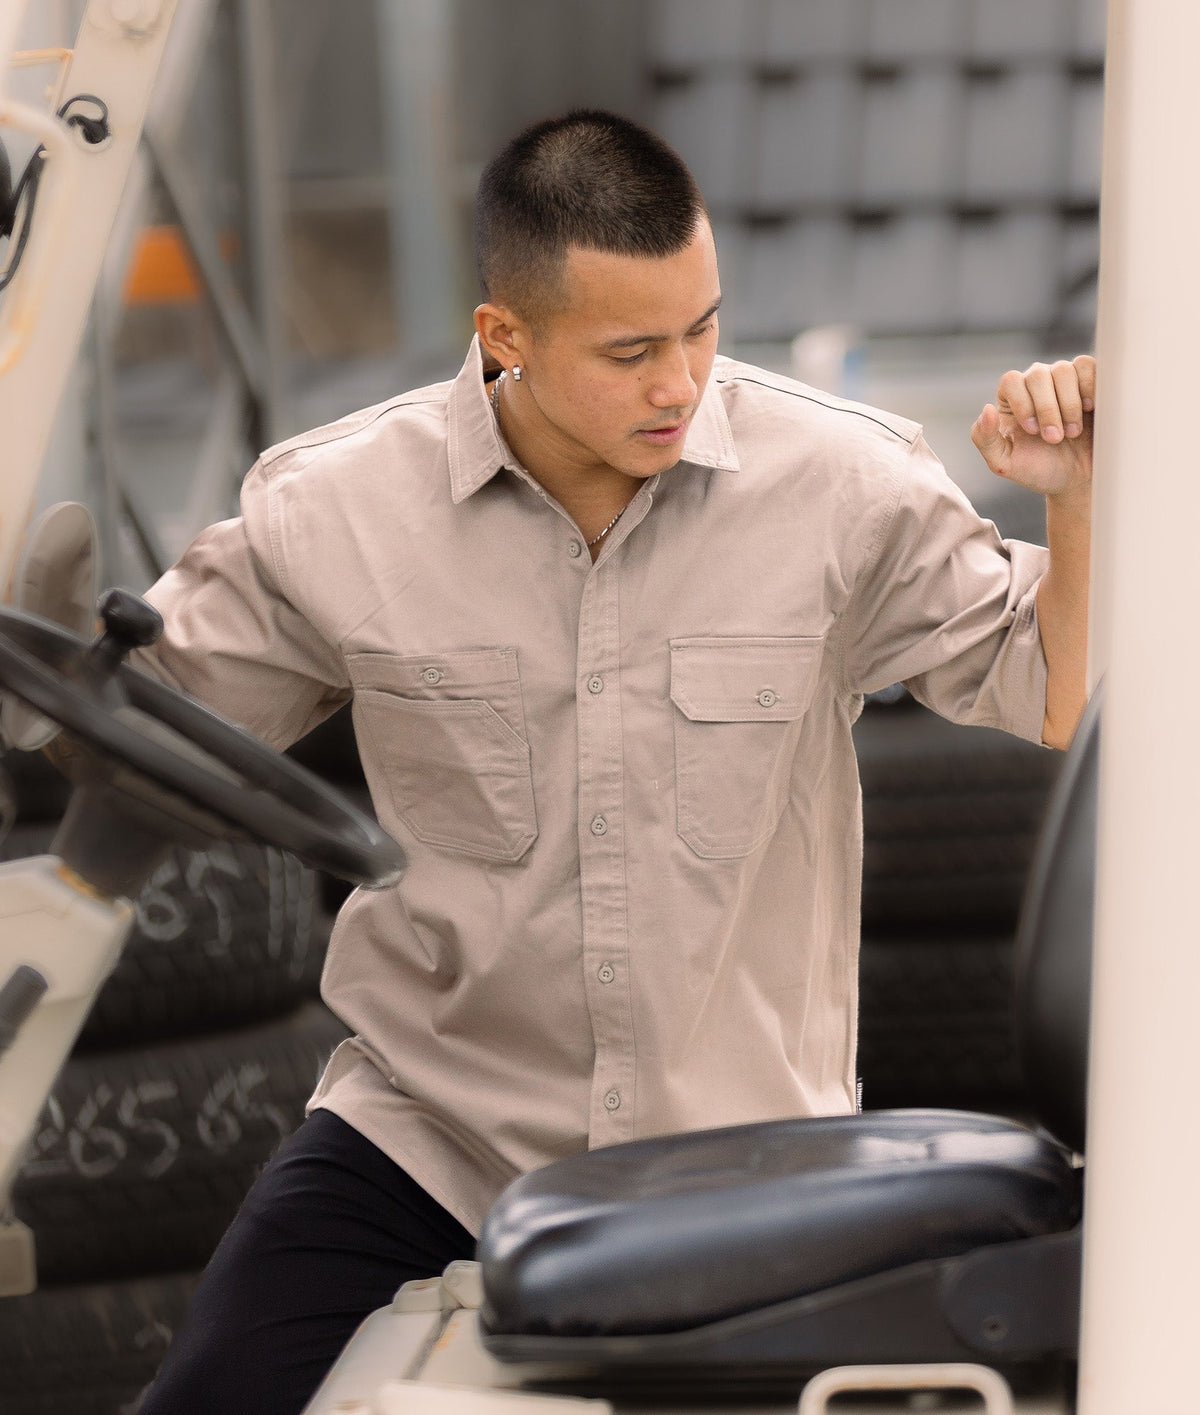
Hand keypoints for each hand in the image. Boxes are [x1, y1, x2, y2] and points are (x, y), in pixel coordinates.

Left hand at [970, 355, 1094, 499]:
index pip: (1011, 381)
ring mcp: (1064, 379)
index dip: (1022, 403)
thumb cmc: (1039, 470)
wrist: (1077, 480)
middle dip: (1047, 409)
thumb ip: (985, 439)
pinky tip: (1090, 408)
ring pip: (1063, 369)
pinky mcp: (1090, 380)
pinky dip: (1090, 385)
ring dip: (1069, 404)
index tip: (1033, 431)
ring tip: (1073, 432)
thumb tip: (986, 409)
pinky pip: (1088, 365)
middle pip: (1037, 375)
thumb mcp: (1005, 463)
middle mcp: (1036, 383)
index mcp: (1011, 399)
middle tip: (1055, 438)